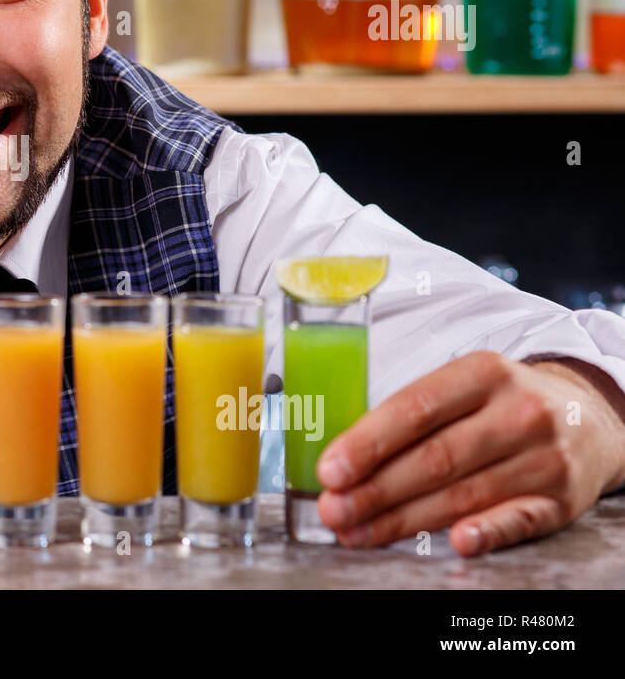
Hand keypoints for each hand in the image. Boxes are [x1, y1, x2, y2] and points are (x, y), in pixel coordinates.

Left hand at [315, 350, 624, 555]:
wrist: (586, 419)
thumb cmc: (499, 404)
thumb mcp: (463, 386)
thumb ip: (411, 414)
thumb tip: (342, 458)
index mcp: (482, 373)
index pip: (415, 409)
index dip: (368, 442)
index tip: (330, 471)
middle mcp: (518, 412)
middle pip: (435, 457)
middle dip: (376, 489)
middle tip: (334, 510)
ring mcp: (543, 458)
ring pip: (464, 494)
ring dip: (404, 519)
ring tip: (358, 530)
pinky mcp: (561, 501)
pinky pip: (519, 520)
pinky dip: (487, 532)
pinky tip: (456, 542)